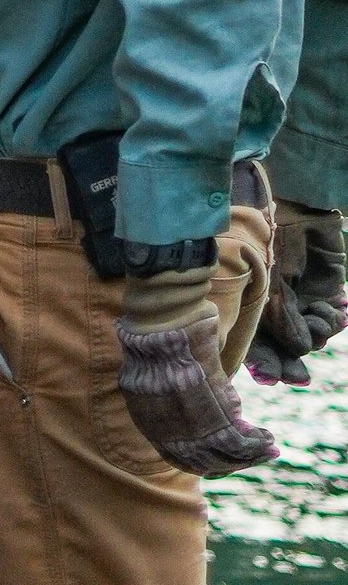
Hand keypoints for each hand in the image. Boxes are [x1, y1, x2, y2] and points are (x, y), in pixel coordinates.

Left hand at [117, 266, 277, 474]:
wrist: (163, 317)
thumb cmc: (162, 334)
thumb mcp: (158, 371)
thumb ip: (172, 397)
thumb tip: (209, 415)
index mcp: (145, 414)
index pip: (174, 453)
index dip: (200, 461)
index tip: (220, 461)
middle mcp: (162, 423)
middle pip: (198, 460)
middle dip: (227, 464)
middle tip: (249, 459)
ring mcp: (184, 418)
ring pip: (220, 454)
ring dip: (247, 457)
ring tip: (266, 450)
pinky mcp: (208, 409)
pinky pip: (235, 440)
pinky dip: (255, 446)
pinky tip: (268, 441)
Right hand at [250, 200, 345, 384]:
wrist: (295, 207)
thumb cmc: (269, 239)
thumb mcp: (269, 282)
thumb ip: (282, 319)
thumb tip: (300, 350)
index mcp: (247, 303)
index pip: (252, 342)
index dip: (261, 362)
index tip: (272, 378)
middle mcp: (273, 306)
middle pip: (281, 347)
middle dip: (291, 363)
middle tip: (299, 378)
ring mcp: (299, 300)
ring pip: (311, 337)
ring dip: (319, 333)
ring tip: (321, 317)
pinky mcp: (326, 292)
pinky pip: (331, 319)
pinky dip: (334, 320)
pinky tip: (336, 313)